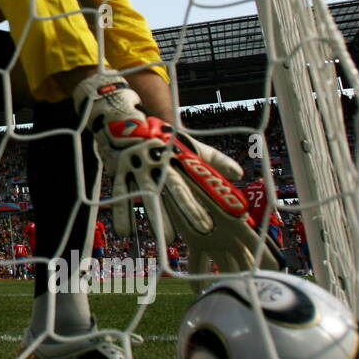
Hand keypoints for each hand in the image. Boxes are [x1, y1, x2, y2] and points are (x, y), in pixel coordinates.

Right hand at [72, 73, 279, 278]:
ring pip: (147, 194)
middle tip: (203, 229)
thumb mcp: (187, 145)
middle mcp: (157, 161)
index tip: (214, 220)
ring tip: (168, 239)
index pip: (192, 179)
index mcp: (175, 156)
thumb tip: (238, 174)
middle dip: (188, 208)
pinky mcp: (119, 172)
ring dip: (157, 217)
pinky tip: (126, 233)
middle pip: (174, 187)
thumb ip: (213, 159)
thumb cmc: (160, 137)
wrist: (121, 120)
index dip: (202, 198)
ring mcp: (137, 167)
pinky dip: (122, 214)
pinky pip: (120, 195)